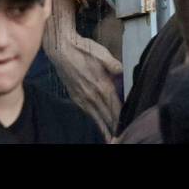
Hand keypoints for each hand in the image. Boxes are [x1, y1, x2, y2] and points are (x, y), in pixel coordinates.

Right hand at [44, 11, 122, 136]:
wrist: (60, 49)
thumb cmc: (82, 49)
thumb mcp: (102, 53)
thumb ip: (114, 65)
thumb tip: (123, 71)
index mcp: (102, 86)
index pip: (116, 108)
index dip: (122, 120)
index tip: (128, 129)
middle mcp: (93, 95)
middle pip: (107, 116)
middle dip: (114, 128)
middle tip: (121, 139)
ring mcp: (82, 97)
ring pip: (96, 117)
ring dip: (104, 128)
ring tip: (110, 139)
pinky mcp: (74, 95)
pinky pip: (86, 112)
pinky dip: (93, 120)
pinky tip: (97, 122)